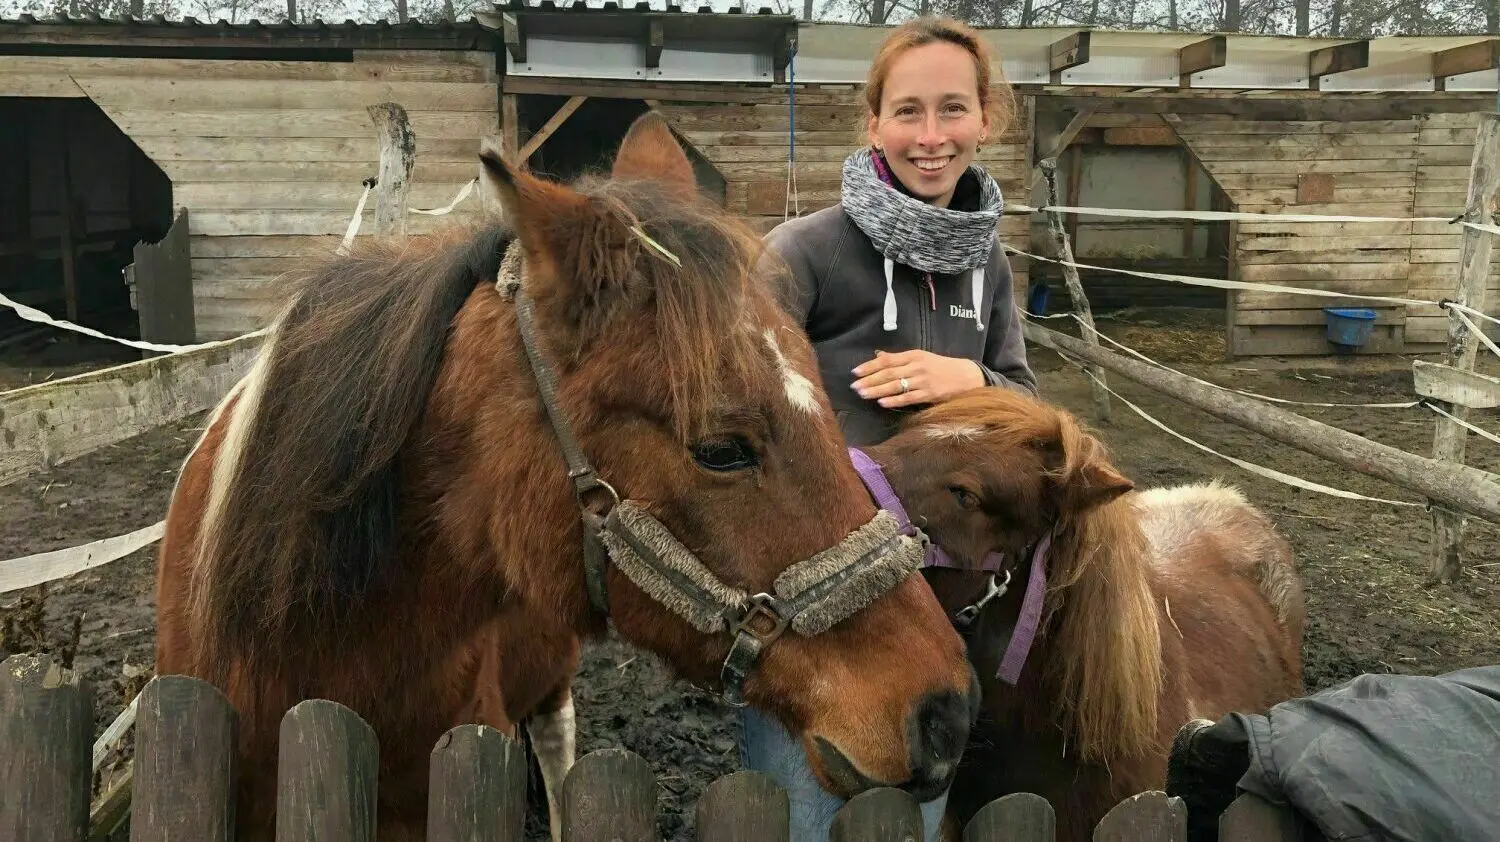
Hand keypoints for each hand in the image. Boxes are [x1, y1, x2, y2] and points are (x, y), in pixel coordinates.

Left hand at [851, 350, 985, 408]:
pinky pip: (908, 398)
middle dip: (869, 380)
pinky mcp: (930, 394)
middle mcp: (917, 366)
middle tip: (854, 386)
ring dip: (877, 390)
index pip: (887, 360)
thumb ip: (899, 359)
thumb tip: (878, 356)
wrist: (967, 376)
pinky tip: (882, 402)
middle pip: (888, 373)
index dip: (870, 366)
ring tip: (863, 394)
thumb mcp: (921, 358)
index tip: (855, 372)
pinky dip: (894, 400)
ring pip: (896, 385)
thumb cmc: (941, 367)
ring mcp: (923, 381)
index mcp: (913, 355)